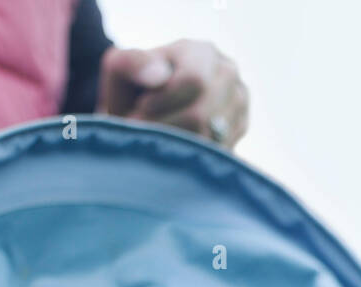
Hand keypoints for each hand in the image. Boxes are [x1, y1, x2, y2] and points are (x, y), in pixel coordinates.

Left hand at [96, 38, 248, 149]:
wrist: (146, 119)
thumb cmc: (133, 95)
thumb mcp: (121, 71)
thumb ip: (131, 64)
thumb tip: (158, 76)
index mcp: (204, 53)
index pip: (195, 81)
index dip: (163, 103)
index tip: (137, 113)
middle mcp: (230, 79)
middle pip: (203, 115)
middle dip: (164, 129)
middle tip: (140, 134)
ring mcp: (239, 111)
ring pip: (209, 141)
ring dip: (173, 146)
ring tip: (152, 142)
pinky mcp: (237, 141)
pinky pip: (213, 159)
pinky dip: (186, 160)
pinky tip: (170, 152)